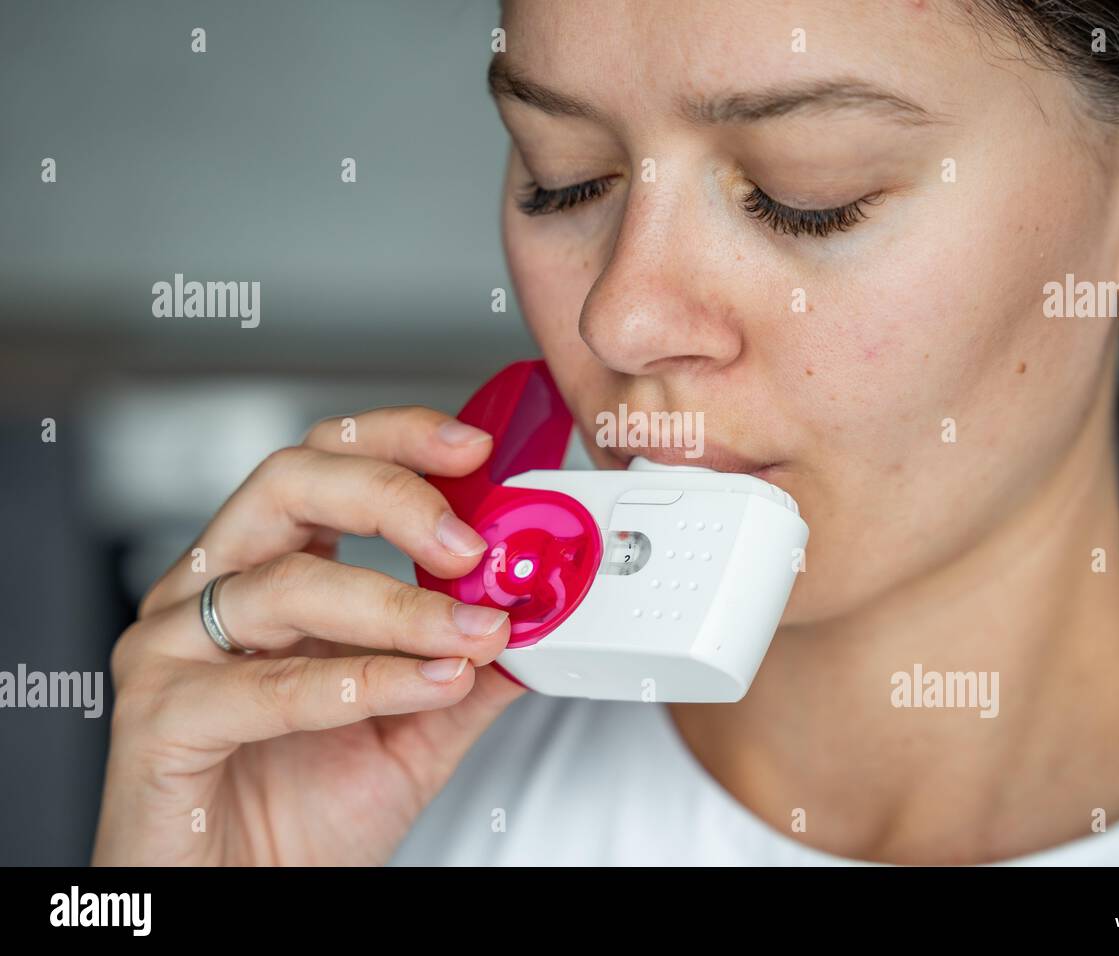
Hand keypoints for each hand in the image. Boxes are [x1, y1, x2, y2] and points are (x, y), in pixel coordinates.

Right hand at [92, 407, 526, 864]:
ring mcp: (174, 648)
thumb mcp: (418, 726)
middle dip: (392, 495)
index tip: (476, 450)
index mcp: (272, 571)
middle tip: (469, 542)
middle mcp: (215, 591)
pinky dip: (358, 682)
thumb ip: (473, 663)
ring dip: (397, 607)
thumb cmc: (306, 811)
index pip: (327, 463)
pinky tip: (424, 687)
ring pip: (285, 582)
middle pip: (290, 482)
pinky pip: (264, 684)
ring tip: (470, 635)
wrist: (248, 901)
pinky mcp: (157, 717)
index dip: (398, 439)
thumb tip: (540, 611)